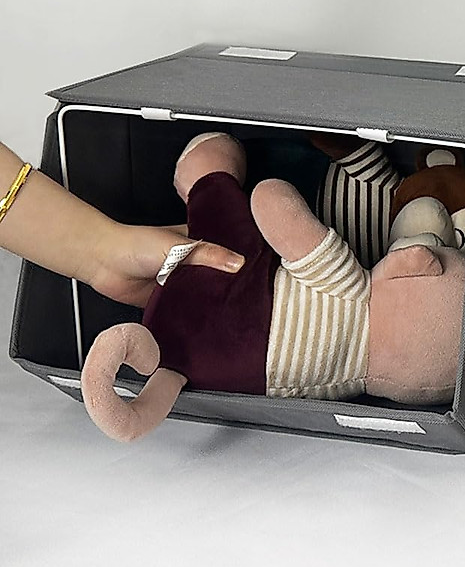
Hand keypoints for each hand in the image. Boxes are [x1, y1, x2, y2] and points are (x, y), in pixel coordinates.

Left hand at [84, 223, 243, 308]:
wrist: (102, 261)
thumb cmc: (136, 243)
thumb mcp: (178, 246)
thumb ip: (208, 254)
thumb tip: (239, 263)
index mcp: (197, 244)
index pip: (226, 253)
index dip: (241, 262)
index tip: (261, 272)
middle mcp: (190, 264)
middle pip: (216, 277)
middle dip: (229, 286)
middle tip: (251, 298)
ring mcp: (178, 283)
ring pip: (201, 294)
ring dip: (210, 302)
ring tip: (234, 313)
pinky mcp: (165, 300)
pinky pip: (182, 310)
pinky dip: (190, 316)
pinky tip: (205, 322)